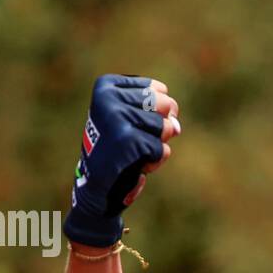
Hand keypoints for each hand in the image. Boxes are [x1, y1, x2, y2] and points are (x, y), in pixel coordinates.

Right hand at [63, 74, 181, 247]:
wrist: (97, 186)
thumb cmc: (119, 149)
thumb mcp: (134, 119)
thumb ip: (159, 111)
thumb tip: (175, 126)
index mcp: (106, 86)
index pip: (159, 90)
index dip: (157, 112)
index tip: (133, 124)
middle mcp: (108, 97)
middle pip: (164, 105)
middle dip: (160, 127)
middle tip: (135, 139)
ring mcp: (117, 117)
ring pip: (165, 127)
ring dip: (157, 145)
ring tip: (134, 152)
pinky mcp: (127, 140)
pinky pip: (161, 148)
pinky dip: (155, 161)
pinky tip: (136, 165)